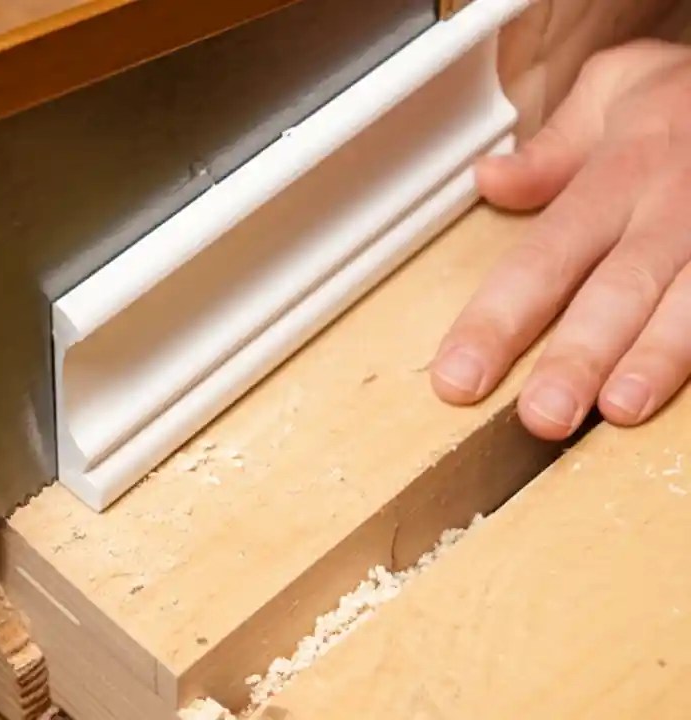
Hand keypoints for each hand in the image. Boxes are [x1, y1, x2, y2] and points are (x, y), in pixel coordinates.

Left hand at [431, 39, 690, 440]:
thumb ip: (554, 148)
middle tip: (540, 414)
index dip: (500, 318)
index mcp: (624, 169)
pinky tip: (689, 394)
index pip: (546, 253)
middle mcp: (675, 206)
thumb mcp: (617, 89)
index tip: (459, 378)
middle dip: (579, 354)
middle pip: (619, 287)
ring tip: (620, 408)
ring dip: (655, 358)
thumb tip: (489, 180)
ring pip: (690, 302)